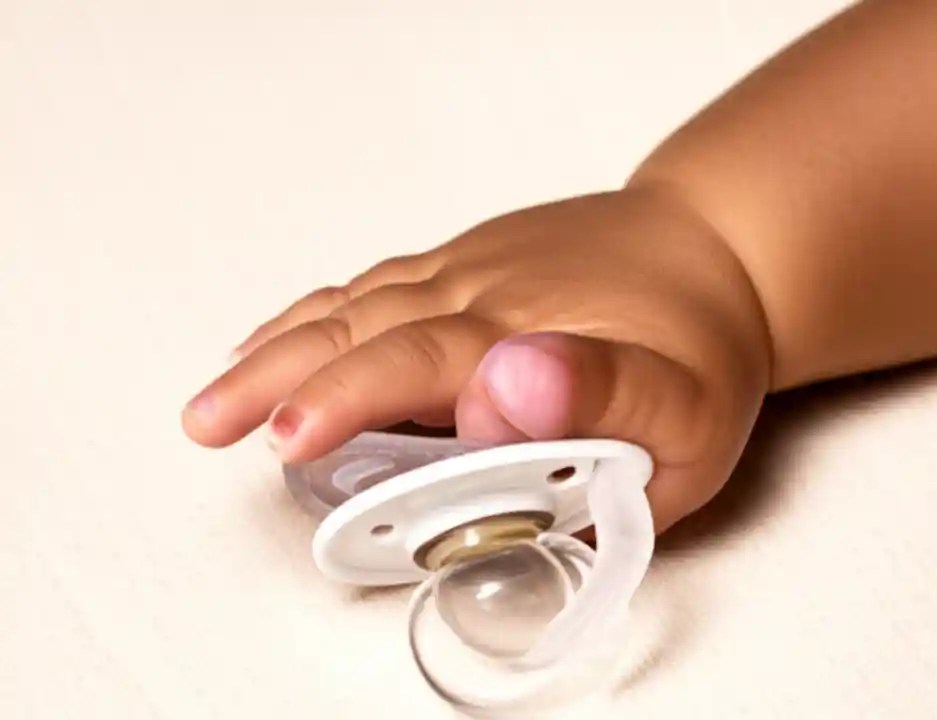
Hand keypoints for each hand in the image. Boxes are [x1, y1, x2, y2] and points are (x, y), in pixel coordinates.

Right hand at [182, 188, 771, 532]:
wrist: (720, 251)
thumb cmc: (705, 349)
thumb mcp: (688, 405)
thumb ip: (602, 403)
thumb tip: (507, 387)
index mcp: (528, 333)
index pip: (416, 366)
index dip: (347, 403)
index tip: (290, 440)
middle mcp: (484, 294)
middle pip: (362, 332)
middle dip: (278, 382)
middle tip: (209, 427)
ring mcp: (470, 272)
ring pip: (353, 305)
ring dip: (278, 351)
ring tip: (215, 401)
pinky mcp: (467, 262)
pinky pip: (374, 285)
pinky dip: (315, 315)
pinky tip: (277, 341)